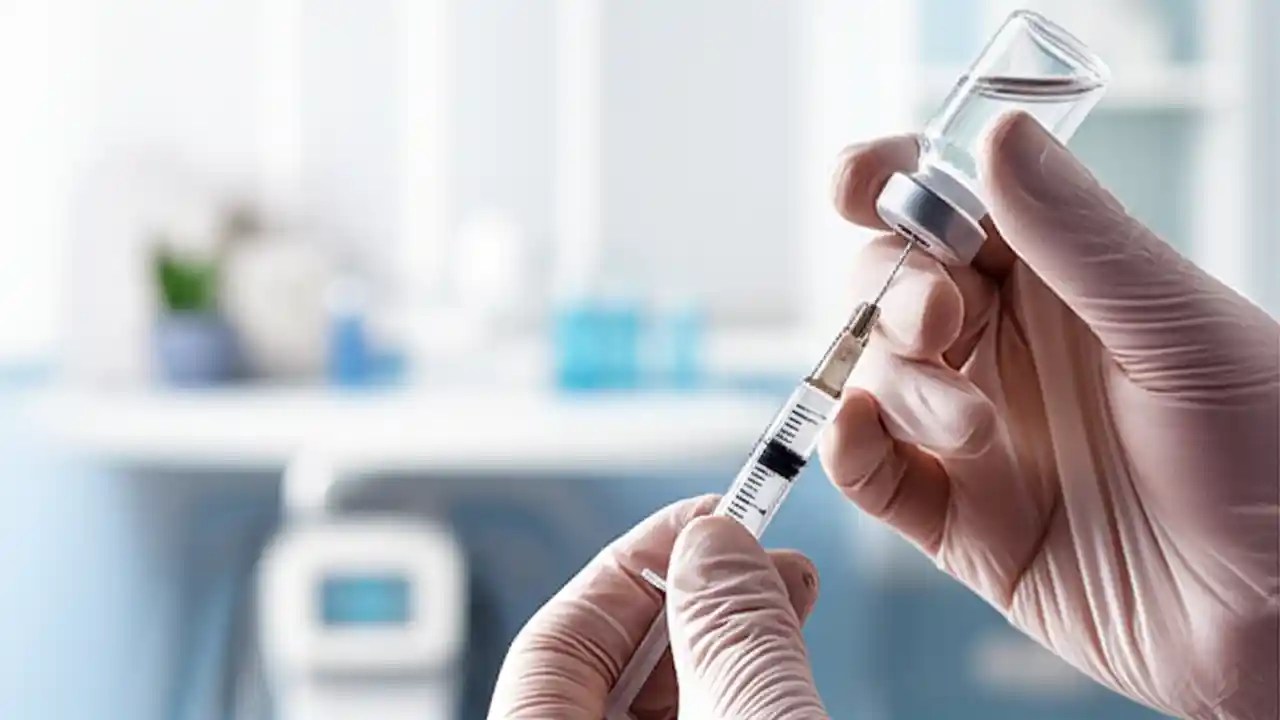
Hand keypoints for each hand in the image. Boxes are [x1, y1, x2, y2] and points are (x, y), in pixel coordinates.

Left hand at [488, 496, 827, 718]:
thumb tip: (715, 544)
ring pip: (664, 708)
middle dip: (696, 599)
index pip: (555, 642)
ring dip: (729, 643)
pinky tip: (786, 655)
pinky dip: (738, 693)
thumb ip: (726, 635)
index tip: (707, 518)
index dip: (633, 566)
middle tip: (764, 554)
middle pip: (611, 671)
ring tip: (791, 594)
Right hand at [823, 112, 1278, 718]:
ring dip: (897, 382)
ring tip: (972, 427)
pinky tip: (863, 438)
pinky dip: (848, 450)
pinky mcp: (960, 522)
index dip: (892, 184)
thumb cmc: (1271, 456)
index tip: (859, 185)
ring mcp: (977, 435)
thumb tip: (996, 134)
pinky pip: (873, 475)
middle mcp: (1010, 350)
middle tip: (943, 318)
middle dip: (895, 291)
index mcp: (1064, 284)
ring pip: (878, 375)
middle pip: (893, 286)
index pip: (952, 208)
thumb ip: (1078, 238)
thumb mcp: (1178, 330)